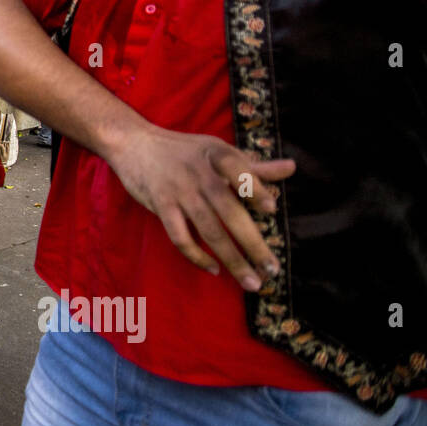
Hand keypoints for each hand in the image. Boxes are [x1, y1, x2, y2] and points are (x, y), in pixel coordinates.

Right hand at [104, 123, 296, 289]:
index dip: (254, 188)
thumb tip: (292, 168)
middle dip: (251, 243)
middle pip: (228, 211)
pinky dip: (197, 255)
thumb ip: (254, 167)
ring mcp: (178, 191)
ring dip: (232, 259)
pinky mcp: (160, 205)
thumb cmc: (184, 151)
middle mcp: (198, 173)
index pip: (237, 169)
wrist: (135, 144)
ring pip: (208, 230)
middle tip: (272, 270)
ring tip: (251, 282)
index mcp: (216, 155)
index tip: (271, 210)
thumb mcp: (218, 151)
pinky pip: (180, 236)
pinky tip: (214, 269)